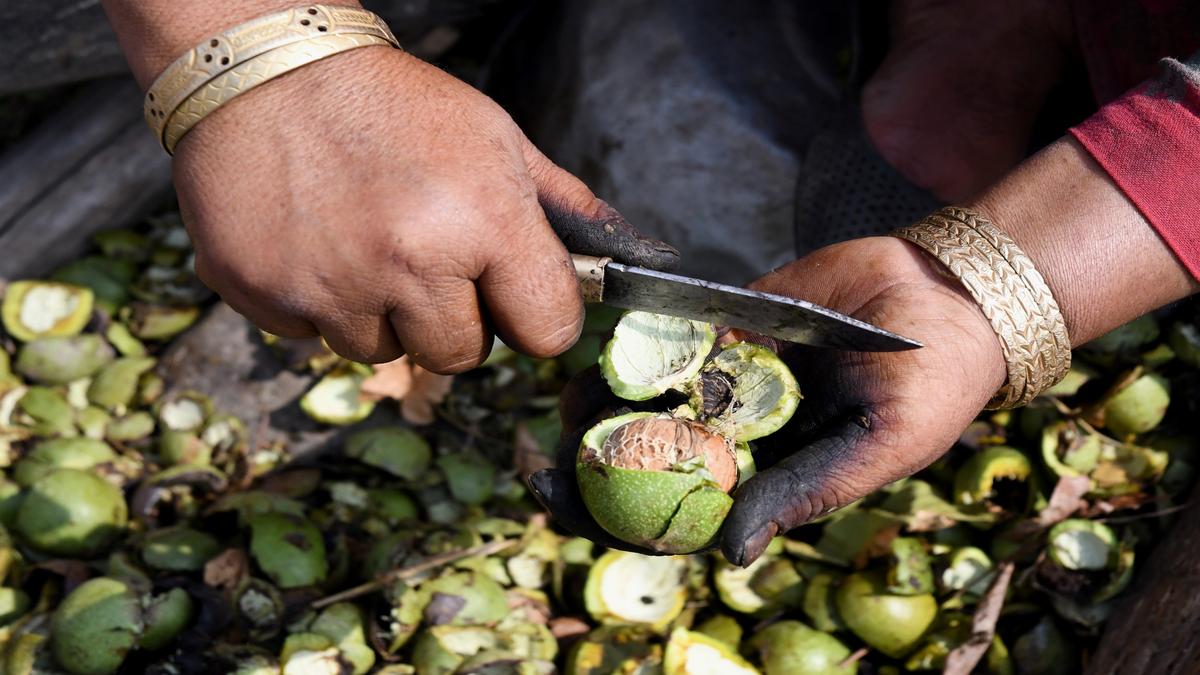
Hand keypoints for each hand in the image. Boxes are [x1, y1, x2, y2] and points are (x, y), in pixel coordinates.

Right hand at [173, 46, 675, 370]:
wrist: (268, 72)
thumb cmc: (394, 105)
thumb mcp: (496, 138)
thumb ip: (563, 207)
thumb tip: (626, 257)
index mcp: (485, 220)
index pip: (547, 332)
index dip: (536, 315)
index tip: (516, 296)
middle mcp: (413, 264)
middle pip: (462, 356)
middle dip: (454, 318)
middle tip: (428, 259)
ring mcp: (337, 288)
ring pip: (386, 353)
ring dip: (385, 315)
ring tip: (367, 243)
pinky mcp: (273, 298)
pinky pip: (318, 339)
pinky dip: (324, 305)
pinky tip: (320, 245)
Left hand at [530, 236, 1005, 563]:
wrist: (946, 295)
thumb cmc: (930, 386)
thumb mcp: (877, 448)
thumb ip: (806, 492)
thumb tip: (732, 553)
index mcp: (767, 478)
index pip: (678, 515)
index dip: (616, 520)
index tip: (562, 505)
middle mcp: (737, 435)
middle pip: (645, 461)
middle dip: (588, 465)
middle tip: (543, 458)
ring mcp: (726, 379)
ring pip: (647, 399)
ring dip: (602, 405)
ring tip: (570, 401)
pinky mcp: (728, 325)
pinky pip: (670, 338)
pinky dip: (634, 344)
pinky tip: (600, 349)